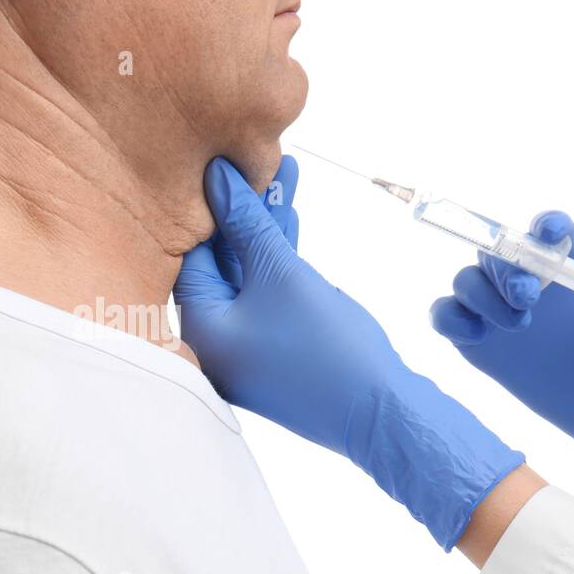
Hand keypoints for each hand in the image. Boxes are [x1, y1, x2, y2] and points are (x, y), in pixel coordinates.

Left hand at [176, 157, 524, 549]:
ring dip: (266, 228)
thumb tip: (218, 178)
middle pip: (219, 261)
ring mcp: (244, 350)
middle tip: (261, 159)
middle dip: (244, 209)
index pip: (190, 254)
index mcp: (199, 331)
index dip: (208, 204)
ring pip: (248, 274)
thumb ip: (247, 223)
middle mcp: (212, 344)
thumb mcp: (282, 272)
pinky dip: (279, 260)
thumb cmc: (327, 348)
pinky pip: (267, 294)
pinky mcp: (274, 351)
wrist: (383, 414)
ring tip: (287, 172)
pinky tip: (292, 216)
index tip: (223, 161)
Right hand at [430, 212, 573, 489]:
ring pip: (467, 280)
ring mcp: (496, 305)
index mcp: (570, 264)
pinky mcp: (474, 335)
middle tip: (528, 298)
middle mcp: (529, 277)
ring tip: (516, 326)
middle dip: (507, 268)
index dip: (545, 226)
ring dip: (483, 295)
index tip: (552, 237)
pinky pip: (445, 315)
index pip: (549, 229)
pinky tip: (476, 338)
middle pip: (499, 250)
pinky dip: (449, 319)